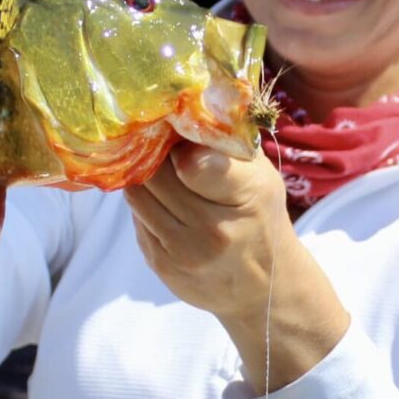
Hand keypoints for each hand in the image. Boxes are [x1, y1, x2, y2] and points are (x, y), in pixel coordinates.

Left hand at [124, 144, 292, 320]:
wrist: (261, 286)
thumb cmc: (260, 217)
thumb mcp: (260, 176)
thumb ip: (226, 146)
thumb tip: (179, 112)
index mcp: (246, 197)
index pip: (192, 162)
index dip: (176, 142)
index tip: (177, 132)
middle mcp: (212, 230)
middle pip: (156, 174)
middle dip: (153, 153)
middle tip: (156, 140)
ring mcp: (182, 252)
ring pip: (138, 195)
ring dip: (142, 176)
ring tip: (156, 167)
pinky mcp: (160, 264)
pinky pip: (136, 218)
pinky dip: (143, 202)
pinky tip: (159, 198)